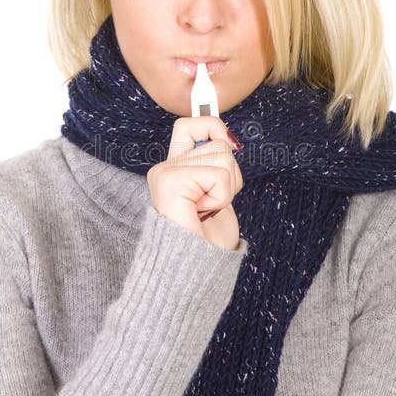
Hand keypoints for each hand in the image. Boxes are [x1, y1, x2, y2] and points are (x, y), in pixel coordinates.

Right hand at [147, 116, 242, 250]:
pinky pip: (218, 174)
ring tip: (208, 209)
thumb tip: (227, 138)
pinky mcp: (170, 180)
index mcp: (174, 169)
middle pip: (217, 141)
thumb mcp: (219, 193)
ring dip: (226, 187)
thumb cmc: (207, 240)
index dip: (211, 125)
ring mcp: (165, 173)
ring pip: (222, 155)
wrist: (195, 271)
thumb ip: (218, 164)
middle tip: (213, 202)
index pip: (190, 126)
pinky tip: (203, 212)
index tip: (226, 138)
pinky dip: (221, 196)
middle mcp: (165, 167)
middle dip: (230, 173)